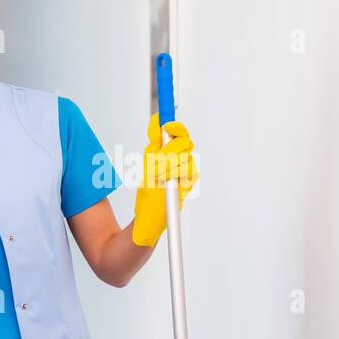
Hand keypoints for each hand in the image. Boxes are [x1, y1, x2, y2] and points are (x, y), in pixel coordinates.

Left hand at [132, 113, 198, 246]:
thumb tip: (156, 121)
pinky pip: (189, 172)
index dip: (176, 127)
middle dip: (168, 152)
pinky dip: (175, 178)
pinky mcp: (190, 182)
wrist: (150, 218)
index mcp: (171, 156)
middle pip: (185, 143)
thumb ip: (154, 144)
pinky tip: (167, 186)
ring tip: (157, 181)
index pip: (180, 134)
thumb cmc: (148, 193)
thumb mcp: (147, 166)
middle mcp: (181, 162)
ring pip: (185, 157)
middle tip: (156, 164)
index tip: (167, 126)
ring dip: (167, 168)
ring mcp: (187, 172)